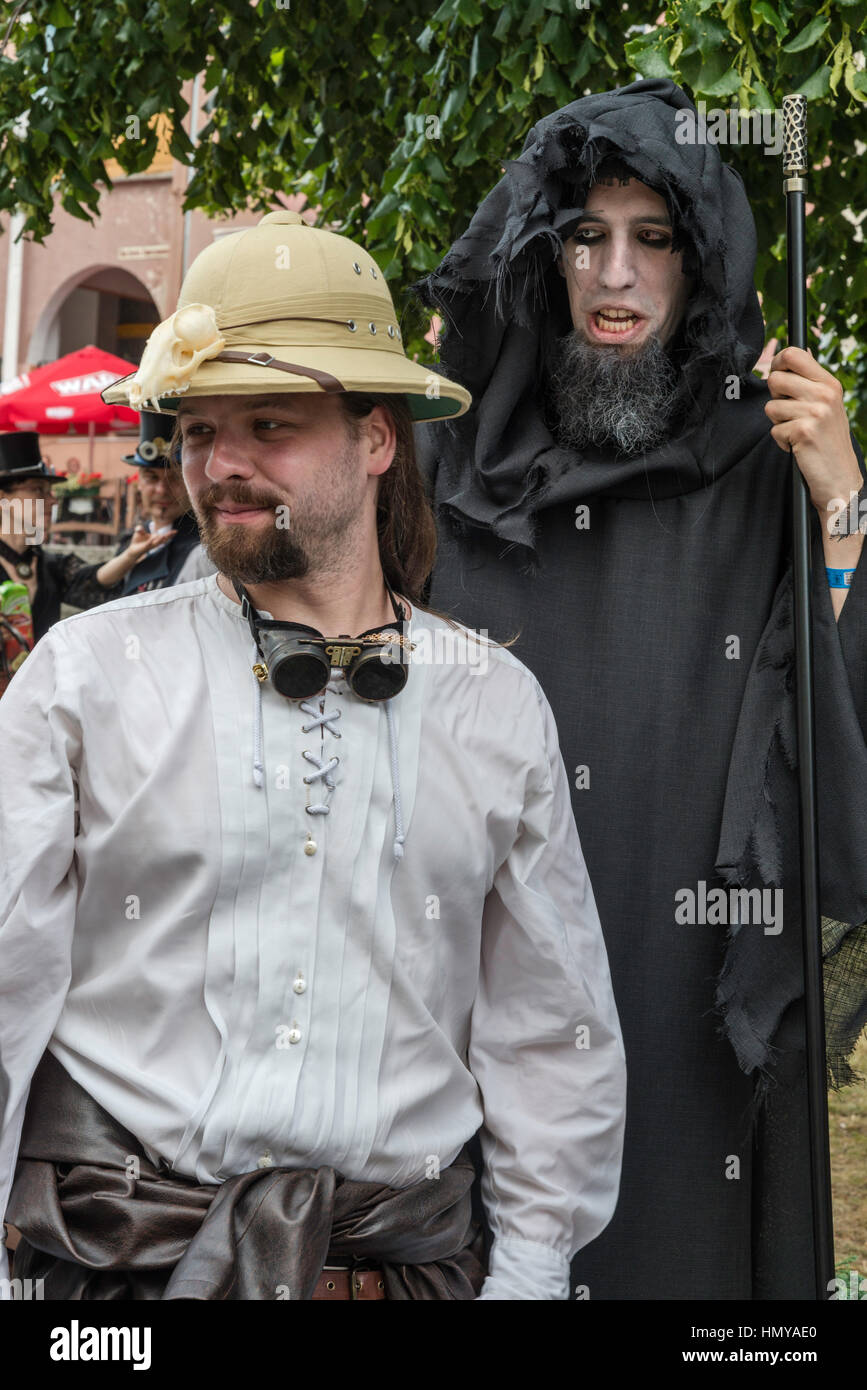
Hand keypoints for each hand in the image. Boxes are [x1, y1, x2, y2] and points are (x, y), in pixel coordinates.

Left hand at [123, 523, 176, 566]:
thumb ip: (140, 528)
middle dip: (168, 536)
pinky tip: (153, 538)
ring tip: (164, 536)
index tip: (176, 531)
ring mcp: (150, 545)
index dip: (170, 533)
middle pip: (163, 539)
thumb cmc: (137, 541)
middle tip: (174, 532)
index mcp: (155, 538)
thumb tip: (139, 528)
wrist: (132, 549)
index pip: (164, 535)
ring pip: (157, 542)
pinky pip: (148, 544)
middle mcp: (154, 542)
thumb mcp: (139, 532)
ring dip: (160, 539)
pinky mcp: (144, 547)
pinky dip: (150, 541)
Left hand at [764, 346, 862, 513]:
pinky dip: (781, 441)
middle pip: (775, 379)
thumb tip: (796, 352)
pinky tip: (798, 446)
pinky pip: (774, 430)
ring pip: (771, 407)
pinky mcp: (804, 431)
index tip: (778, 378)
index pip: (793, 354)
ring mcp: (816, 412)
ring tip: (797, 431)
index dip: (777, 364)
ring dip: (779, 423)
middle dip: (775, 398)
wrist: (840, 476)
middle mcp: (825, 393)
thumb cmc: (827, 439)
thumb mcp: (826, 403)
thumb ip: (810, 380)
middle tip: (791, 413)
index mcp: (829, 383)